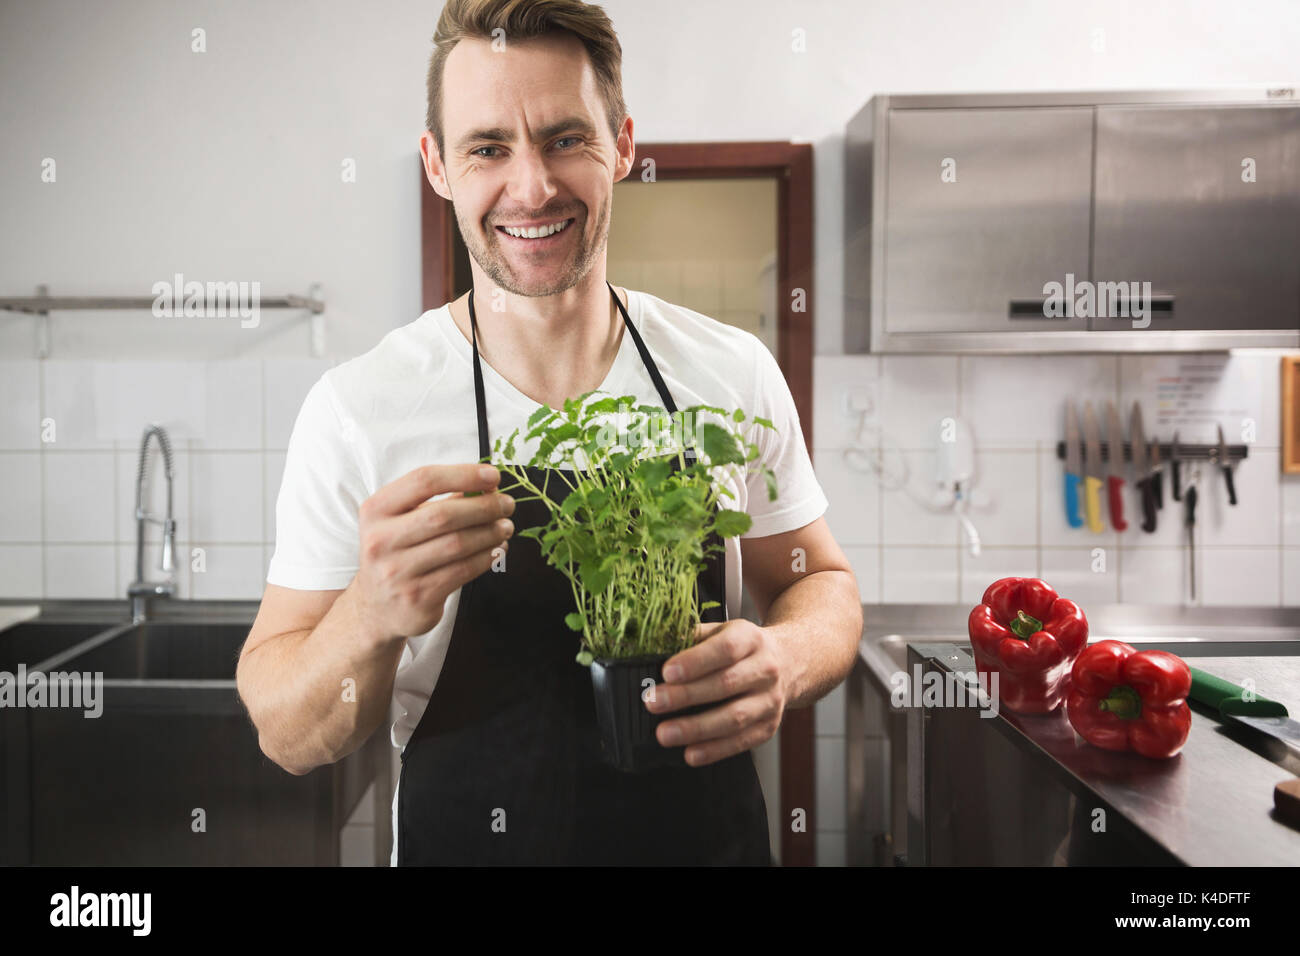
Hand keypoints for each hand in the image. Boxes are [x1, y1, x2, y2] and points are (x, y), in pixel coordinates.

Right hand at [354, 463, 513, 641]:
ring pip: (457, 545)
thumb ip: (441, 500)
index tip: (493, 475)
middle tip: (507, 505)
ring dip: (490, 532)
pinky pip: (463, 571)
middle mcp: (381, 540)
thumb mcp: (403, 521)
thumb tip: (488, 485)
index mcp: (376, 510)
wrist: (377, 608)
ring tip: (505, 527)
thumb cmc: (398, 553)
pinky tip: (497, 549)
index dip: (464, 474)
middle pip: (444, 515)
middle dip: (484, 507)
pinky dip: (487, 557)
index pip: (423, 481)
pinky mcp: (418, 597)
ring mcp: (397, 572)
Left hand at [644, 619, 787, 766]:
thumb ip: (692, 637)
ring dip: (696, 728)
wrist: (788, 663)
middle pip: (726, 684)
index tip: (667, 672)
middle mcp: (766, 669)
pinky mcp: (768, 726)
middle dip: (686, 696)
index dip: (696, 661)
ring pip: (734, 717)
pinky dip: (714, 750)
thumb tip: (654, 647)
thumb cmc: (743, 649)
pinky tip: (690, 753)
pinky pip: (741, 742)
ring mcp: (770, 700)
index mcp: (751, 639)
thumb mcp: (722, 631)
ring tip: (664, 734)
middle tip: (653, 703)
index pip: (725, 648)